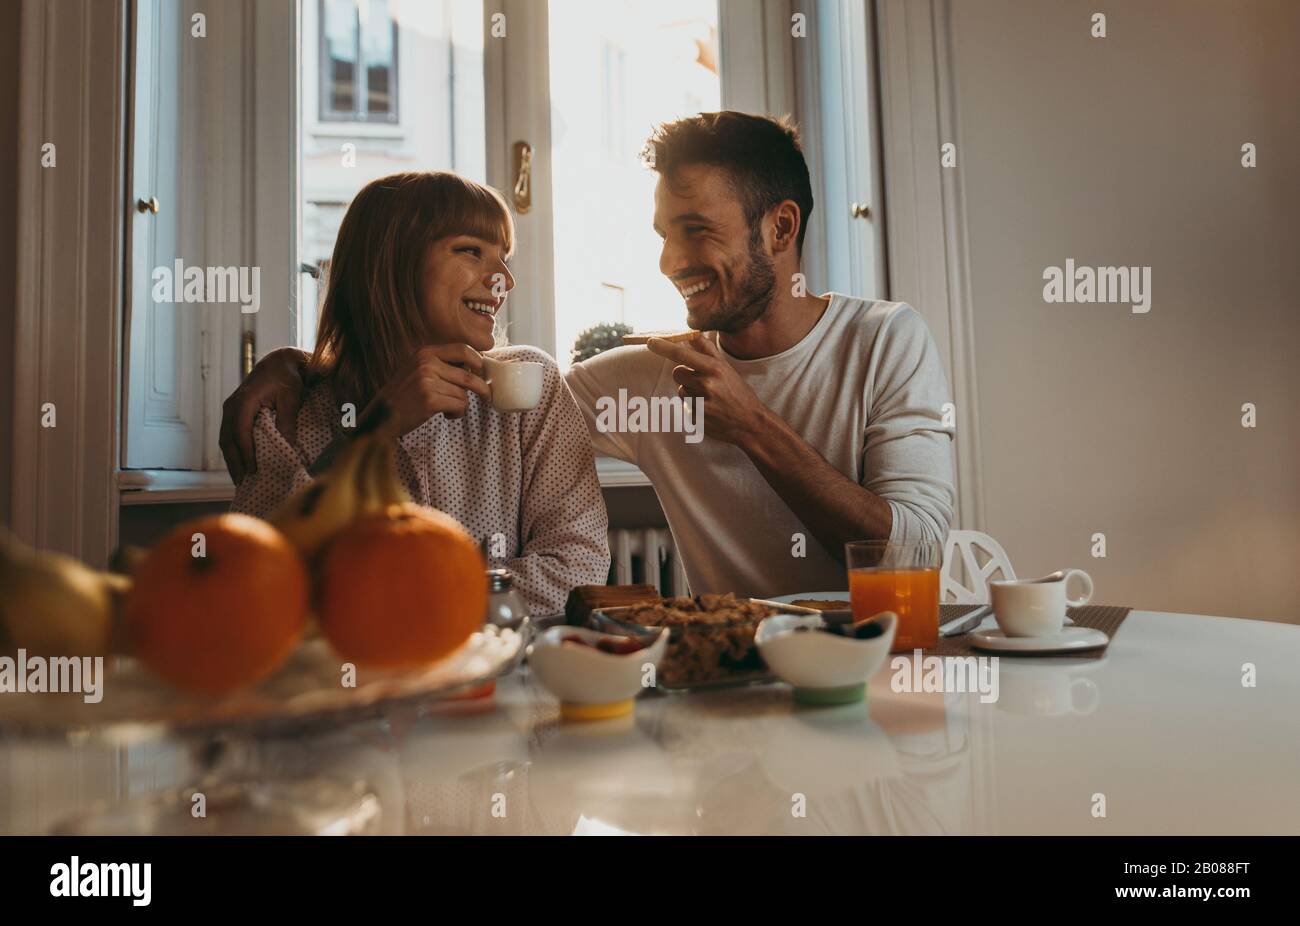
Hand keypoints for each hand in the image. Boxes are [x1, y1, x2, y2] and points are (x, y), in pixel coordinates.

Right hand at [220, 347, 308, 483]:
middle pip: (227, 439)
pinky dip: (233, 451)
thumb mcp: (291, 397)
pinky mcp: (233, 413)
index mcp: (244, 401)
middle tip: (243, 483)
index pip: (241, 432)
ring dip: (231, 460)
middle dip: (234, 462)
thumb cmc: (287, 378)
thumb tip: (287, 444)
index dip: (246, 453)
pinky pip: (229, 435)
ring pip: (225, 439)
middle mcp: (232, 406)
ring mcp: (230, 409)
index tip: (253, 470)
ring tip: (240, 480)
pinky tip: (240, 465)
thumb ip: (288, 419)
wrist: (278, 363)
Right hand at [363, 343, 490, 436]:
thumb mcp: (418, 369)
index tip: (482, 371)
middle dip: (481, 388)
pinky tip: (446, 415)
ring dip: (461, 405)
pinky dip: (456, 414)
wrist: (382, 416)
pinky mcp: (430, 400)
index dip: (477, 361)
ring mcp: (427, 381)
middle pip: (469, 375)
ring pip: (464, 394)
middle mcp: (426, 363)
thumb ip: (441, 364)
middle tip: (487, 396)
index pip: (462, 349)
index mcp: (425, 352)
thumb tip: (475, 365)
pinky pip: (459, 406)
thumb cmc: (404, 395)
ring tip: (449, 408)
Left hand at [647, 335, 769, 446]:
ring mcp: (701, 403)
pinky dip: (693, 407)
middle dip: (685, 374)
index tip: (651, 341)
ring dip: (690, 392)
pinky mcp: (697, 418)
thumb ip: (707, 350)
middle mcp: (707, 384)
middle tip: (702, 381)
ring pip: (681, 390)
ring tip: (709, 398)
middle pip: (677, 372)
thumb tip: (691, 333)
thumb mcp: (726, 368)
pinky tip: (709, 410)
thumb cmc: (738, 392)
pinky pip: (685, 406)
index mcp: (715, 368)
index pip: (683, 354)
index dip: (664, 347)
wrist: (751, 423)